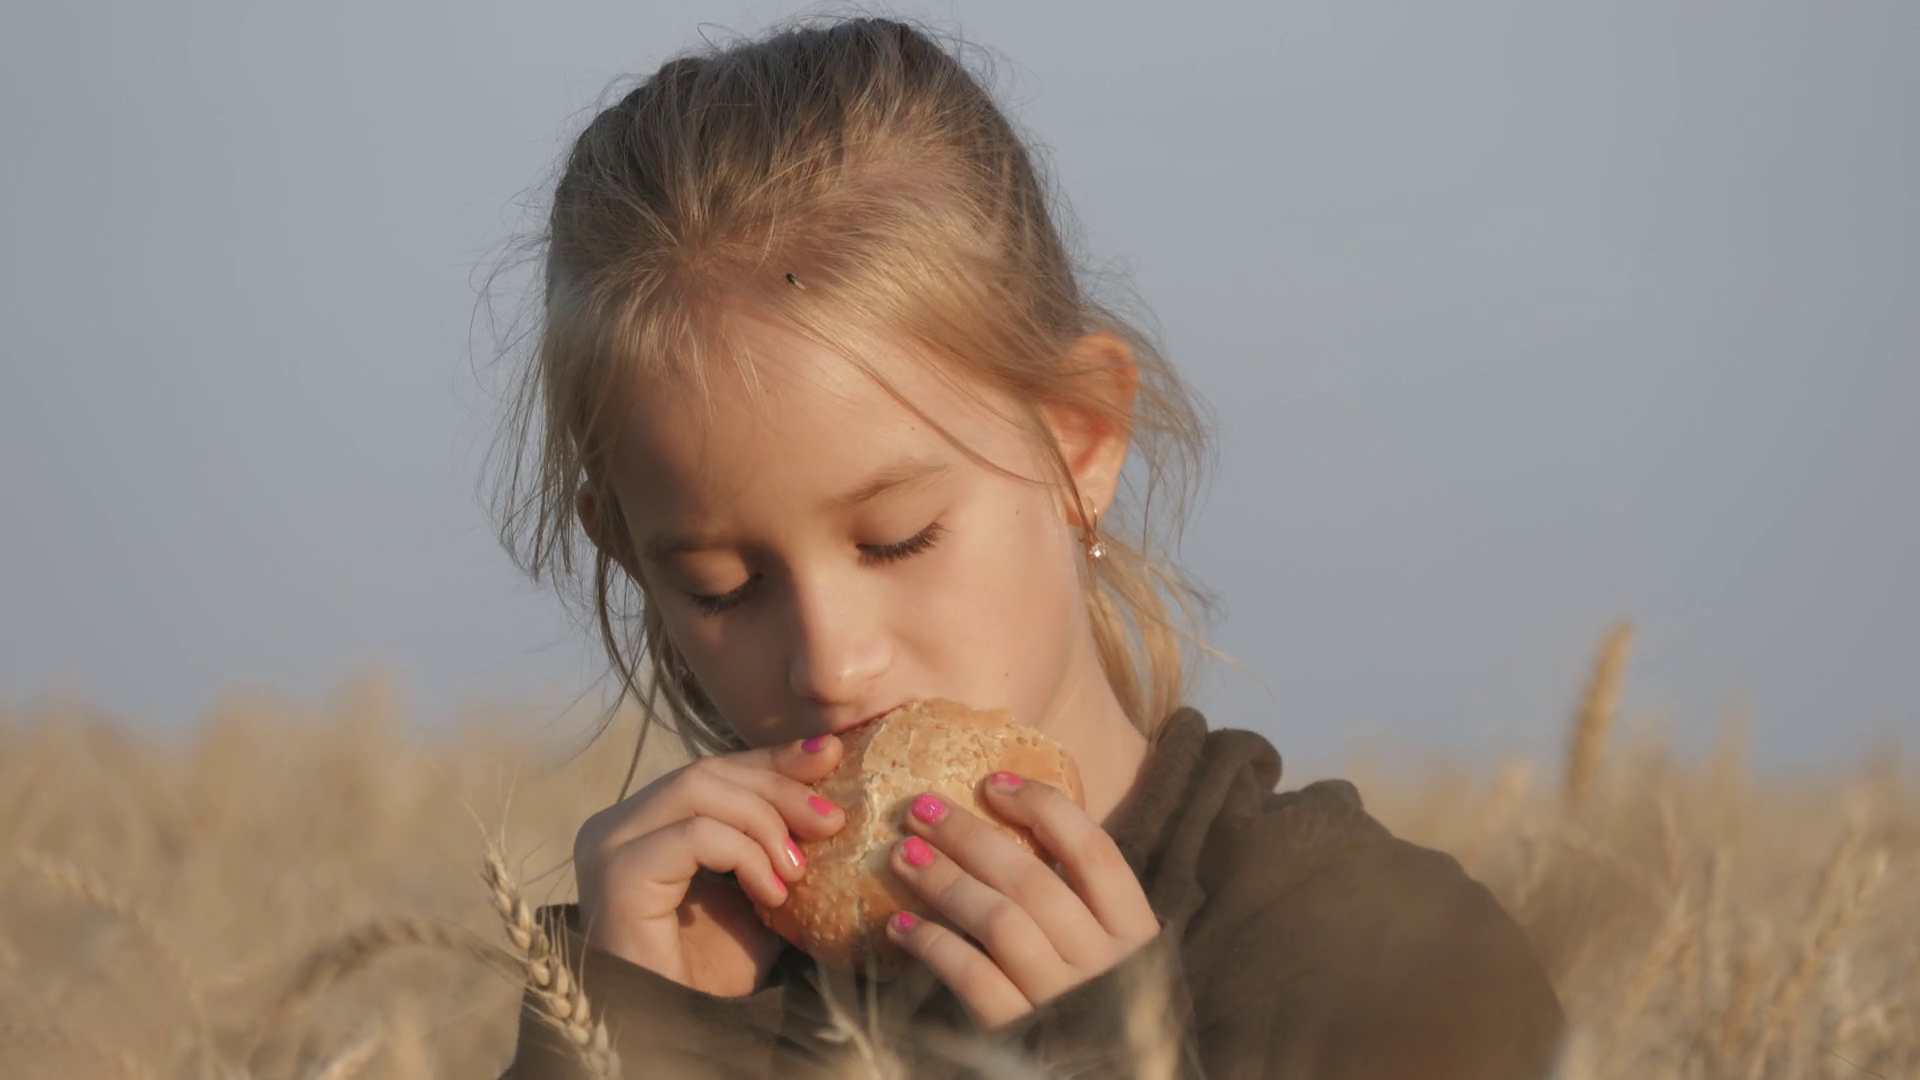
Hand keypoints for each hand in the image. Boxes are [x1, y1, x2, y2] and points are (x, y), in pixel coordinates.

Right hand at [572, 735, 847, 996]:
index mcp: (642, 823)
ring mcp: (610, 845)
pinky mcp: (618, 873)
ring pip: (698, 788)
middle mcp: (615, 826)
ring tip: (797, 870)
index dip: (772, 760)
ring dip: (765, 822)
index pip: (713, 770)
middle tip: (830, 820)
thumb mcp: (760, 887)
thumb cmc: (714, 971)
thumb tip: (828, 780)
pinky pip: (694, 834)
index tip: (831, 755)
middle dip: (778, 788)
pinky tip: (772, 892)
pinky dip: (744, 853)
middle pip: (706, 770)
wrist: (681, 1030)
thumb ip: (779, 836)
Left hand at [884, 771, 1161, 1028]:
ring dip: (943, 881)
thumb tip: (1009, 820)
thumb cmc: (1098, 1000)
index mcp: (1134, 931)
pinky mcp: (1019, 1034)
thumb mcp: (1109, 947)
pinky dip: (931, 945)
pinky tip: (899, 924)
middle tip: (921, 808)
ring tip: (903, 855)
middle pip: (1032, 880)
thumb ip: (1078, 897)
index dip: (1043, 807)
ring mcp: (1062, 999)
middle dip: (970, 836)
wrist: (1106, 1076)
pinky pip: (971, 978)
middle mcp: (1103, 963)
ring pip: (998, 921)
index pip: (1095, 851)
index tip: (994, 782)